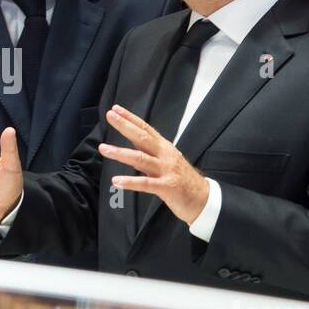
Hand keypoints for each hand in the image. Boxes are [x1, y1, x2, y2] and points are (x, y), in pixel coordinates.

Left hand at [99, 105, 209, 223]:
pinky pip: (145, 184)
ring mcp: (166, 170)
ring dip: (121, 153)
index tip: (116, 109)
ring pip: (141, 159)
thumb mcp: (168, 162)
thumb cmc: (183, 180)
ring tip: (104, 149)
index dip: (131, 118)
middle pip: (143, 138)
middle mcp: (165, 155)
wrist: (204, 199)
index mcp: (165, 148)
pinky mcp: (167, 187)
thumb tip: (131, 151)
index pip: (146, 129)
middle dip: (125, 126)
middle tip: (110, 116)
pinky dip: (130, 182)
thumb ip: (150, 155)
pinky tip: (116, 180)